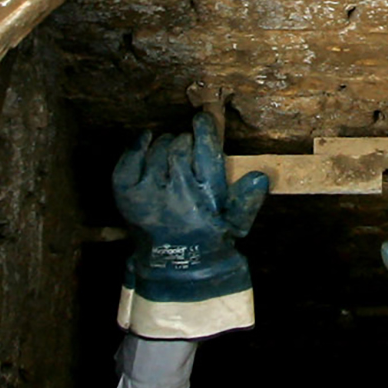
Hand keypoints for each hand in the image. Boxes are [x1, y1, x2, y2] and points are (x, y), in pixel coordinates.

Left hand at [113, 113, 271, 307]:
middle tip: (186, 144)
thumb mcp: (235, 224)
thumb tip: (260, 177)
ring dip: (164, 144)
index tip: (202, 120)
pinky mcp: (127, 196)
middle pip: (179, 147)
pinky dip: (137, 146)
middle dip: (184, 141)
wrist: (175, 266)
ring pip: (157, 150)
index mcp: (205, 197)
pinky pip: (129, 160)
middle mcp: (176, 193)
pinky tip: (146, 140)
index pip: (205, 151)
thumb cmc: (208, 239)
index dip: (204, 130)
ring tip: (169, 150)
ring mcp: (148, 194)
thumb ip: (247, 200)